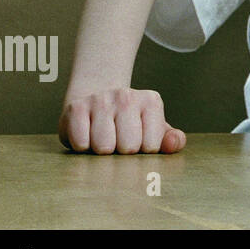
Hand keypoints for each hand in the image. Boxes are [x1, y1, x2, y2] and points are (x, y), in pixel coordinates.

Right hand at [59, 88, 185, 154]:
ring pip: (104, 147)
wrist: (97, 100)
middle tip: (118, 141)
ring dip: (101, 151)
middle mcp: (127, 96)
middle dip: (122, 152)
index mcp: (151, 101)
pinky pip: (81, 143)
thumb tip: (173, 144)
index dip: (142, 151)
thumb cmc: (131, 124)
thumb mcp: (154, 130)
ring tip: (103, 138)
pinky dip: (83, 147)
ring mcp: (101, 99)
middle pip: (128, 147)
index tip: (138, 141)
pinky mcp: (76, 107)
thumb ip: (171, 140)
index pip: (152, 146)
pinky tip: (87, 135)